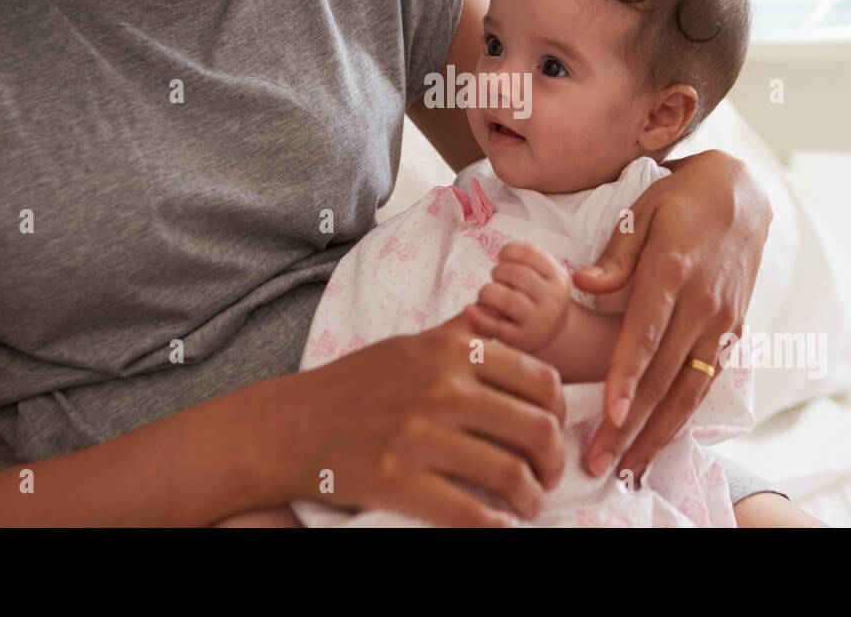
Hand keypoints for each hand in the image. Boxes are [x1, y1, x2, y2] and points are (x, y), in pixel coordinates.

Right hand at [284, 314, 566, 525]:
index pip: (541, 381)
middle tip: (548, 477)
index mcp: (453, 350)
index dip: (559, 416)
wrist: (290, 425)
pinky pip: (470, 513)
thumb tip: (503, 325)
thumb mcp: (412, 344)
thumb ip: (461, 335)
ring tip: (527, 505)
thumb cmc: (356, 384)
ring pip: (513, 473)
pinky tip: (498, 526)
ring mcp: (420, 435)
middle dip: (554, 462)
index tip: (551, 436)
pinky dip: (496, 526)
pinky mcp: (397, 481)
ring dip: (532, 498)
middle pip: (537, 429)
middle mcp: (443, 388)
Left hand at [464, 241, 572, 352]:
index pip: (530, 254)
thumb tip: (502, 253)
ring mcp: (537, 322)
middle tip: (497, 278)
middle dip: (499, 271)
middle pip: (516, 274)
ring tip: (488, 294)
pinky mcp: (520, 340)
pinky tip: (469, 308)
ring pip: (506, 299)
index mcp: (559, 279)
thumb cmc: (539, 296)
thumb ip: (528, 261)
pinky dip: (477, 316)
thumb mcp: (546, 276)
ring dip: (488, 292)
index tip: (503, 256)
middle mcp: (552, 301)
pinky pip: (494, 326)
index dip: (509, 250)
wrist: (552, 332)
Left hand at [572, 149, 770, 479]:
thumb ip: (615, 255)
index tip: (609, 415)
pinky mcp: (733, 331)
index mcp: (674, 273)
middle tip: (602, 462)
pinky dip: (685, 415)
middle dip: (632, 425)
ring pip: (689, 390)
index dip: (627, 378)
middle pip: (663, 376)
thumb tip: (583, 284)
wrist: (743, 195)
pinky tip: (662, 439)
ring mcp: (722, 322)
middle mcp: (703, 306)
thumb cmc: (681, 200)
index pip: (645, 336)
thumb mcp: (642, 212)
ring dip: (659, 433)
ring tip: (630, 467)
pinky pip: (706, 382)